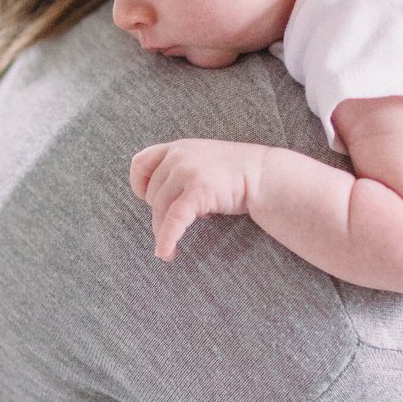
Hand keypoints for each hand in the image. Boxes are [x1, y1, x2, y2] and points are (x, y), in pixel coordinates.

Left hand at [130, 138, 264, 260]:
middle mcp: (179, 156)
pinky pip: (174, 220)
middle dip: (160, 214)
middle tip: (179, 224)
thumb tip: (157, 204)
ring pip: (161, 209)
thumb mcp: (201, 161)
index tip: (148, 199)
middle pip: (151, 193)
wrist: (263, 175)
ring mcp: (187, 171)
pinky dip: (167, 239)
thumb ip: (179, 171)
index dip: (138, 184)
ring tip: (184, 234)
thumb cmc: (234, 173)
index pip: (140, 163)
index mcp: (177, 147)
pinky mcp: (198, 190)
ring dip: (166, 229)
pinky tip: (165, 253)